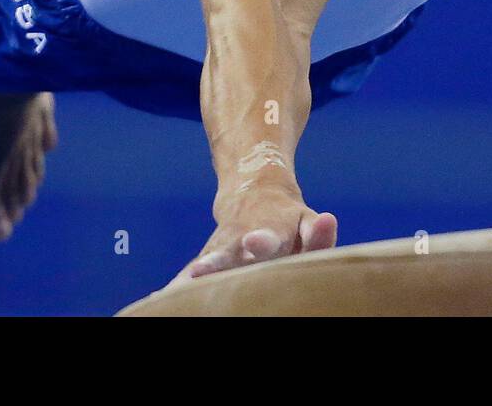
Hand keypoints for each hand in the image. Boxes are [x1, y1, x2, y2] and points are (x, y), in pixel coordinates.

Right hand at [170, 184, 336, 286]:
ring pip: (207, 261)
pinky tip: (162, 299)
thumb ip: (318, 232)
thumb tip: (328, 220)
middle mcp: (241, 239)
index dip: (261, 240)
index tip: (254, 242)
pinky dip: (178, 285)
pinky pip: (191, 274)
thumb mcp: (307, 222)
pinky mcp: (207, 258)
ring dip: (193, 274)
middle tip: (199, 271)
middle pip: (228, 252)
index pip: (268, 238)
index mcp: (271, 232)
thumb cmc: (289, 223)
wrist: (253, 193)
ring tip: (176, 289)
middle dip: (215, 262)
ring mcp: (222, 248)